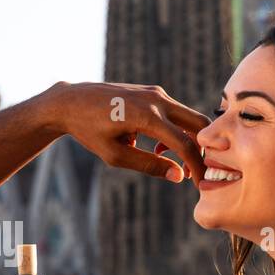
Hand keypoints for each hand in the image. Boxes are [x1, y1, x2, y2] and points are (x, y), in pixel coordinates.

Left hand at [36, 81, 206, 182]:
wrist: (71, 102)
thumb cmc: (89, 131)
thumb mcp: (115, 155)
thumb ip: (148, 165)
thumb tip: (178, 176)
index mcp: (147, 116)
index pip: (185, 143)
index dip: (197, 165)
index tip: (201, 183)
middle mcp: (157, 99)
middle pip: (198, 123)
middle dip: (203, 148)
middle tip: (198, 170)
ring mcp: (155, 92)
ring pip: (188, 117)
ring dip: (187, 139)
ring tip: (169, 159)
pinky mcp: (152, 92)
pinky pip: (174, 112)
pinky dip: (175, 130)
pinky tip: (157, 145)